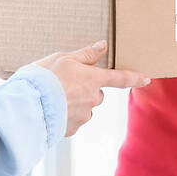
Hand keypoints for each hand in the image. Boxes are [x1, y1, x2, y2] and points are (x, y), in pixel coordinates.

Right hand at [34, 41, 150, 136]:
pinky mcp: (72, 129)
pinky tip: (52, 108)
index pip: (120, 78)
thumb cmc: (45, 78)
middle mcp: (93, 98)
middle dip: (86, 89)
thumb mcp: (63, 58)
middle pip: (97, 93)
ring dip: (74, 102)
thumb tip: (103, 46)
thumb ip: (85, 54)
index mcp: (93, 79)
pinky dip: (65, 114)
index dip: (135, 78)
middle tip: (65, 83)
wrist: (30, 105)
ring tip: (54, 96)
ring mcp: (84, 116)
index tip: (146, 79)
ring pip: (85, 107)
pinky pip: (73, 120)